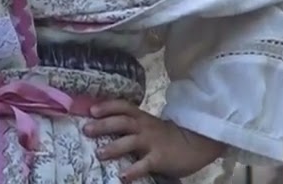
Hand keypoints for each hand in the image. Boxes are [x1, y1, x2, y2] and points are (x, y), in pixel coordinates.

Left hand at [84, 100, 225, 181]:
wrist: (196, 144)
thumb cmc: (167, 135)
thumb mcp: (149, 125)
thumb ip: (132, 124)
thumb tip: (104, 125)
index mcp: (142, 117)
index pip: (123, 106)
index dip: (107, 106)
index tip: (91, 109)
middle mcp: (144, 127)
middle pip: (121, 122)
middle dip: (103, 125)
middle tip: (86, 130)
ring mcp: (152, 143)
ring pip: (130, 142)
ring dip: (113, 147)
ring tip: (100, 153)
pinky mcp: (159, 159)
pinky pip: (144, 165)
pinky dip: (132, 171)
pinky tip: (122, 177)